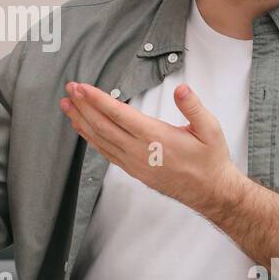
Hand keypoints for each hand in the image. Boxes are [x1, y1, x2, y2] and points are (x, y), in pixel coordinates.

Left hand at [59, 81, 243, 216]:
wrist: (211, 191)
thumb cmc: (210, 159)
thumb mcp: (210, 129)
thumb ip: (194, 107)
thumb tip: (182, 89)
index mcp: (156, 137)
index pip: (119, 115)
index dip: (98, 100)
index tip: (82, 88)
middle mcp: (140, 151)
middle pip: (103, 126)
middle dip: (84, 106)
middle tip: (69, 90)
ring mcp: (134, 163)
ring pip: (101, 140)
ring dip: (82, 122)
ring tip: (67, 107)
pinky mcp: (133, 171)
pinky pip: (106, 153)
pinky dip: (91, 139)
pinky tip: (83, 129)